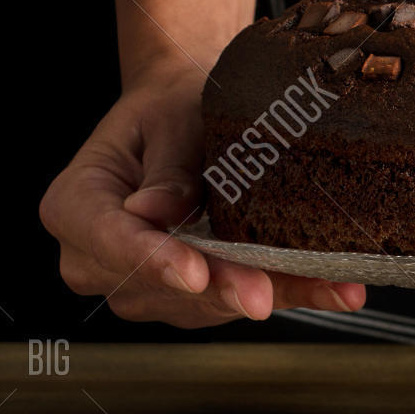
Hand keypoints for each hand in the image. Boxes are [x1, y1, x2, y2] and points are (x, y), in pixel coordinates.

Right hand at [40, 62, 364, 327]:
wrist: (189, 115)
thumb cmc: (171, 108)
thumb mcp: (171, 118)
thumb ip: (168, 167)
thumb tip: (156, 211)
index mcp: (74, 205)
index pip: (109, 239)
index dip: (152, 260)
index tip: (194, 272)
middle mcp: (99, 259)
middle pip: (160, 284)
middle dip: (221, 287)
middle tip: (264, 293)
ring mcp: (145, 286)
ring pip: (206, 305)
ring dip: (270, 295)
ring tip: (326, 284)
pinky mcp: (191, 298)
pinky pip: (242, 300)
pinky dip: (294, 293)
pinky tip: (339, 291)